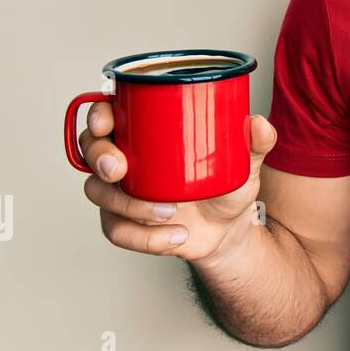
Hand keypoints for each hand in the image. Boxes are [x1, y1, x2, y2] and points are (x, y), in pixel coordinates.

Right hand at [78, 103, 277, 261]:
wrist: (229, 228)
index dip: (97, 114)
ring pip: (98, 192)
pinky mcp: (125, 222)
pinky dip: (145, 238)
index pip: (108, 112)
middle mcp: (127, 158)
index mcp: (147, 132)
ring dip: (129, 204)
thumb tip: (258, 124)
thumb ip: (257, 141)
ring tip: (169, 212)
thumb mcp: (246, 162)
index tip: (106, 122)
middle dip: (99, 157)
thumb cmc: (226, 184)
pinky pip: (116, 230)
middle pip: (90, 149)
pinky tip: (175, 236)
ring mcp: (121, 191)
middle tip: (120, 170)